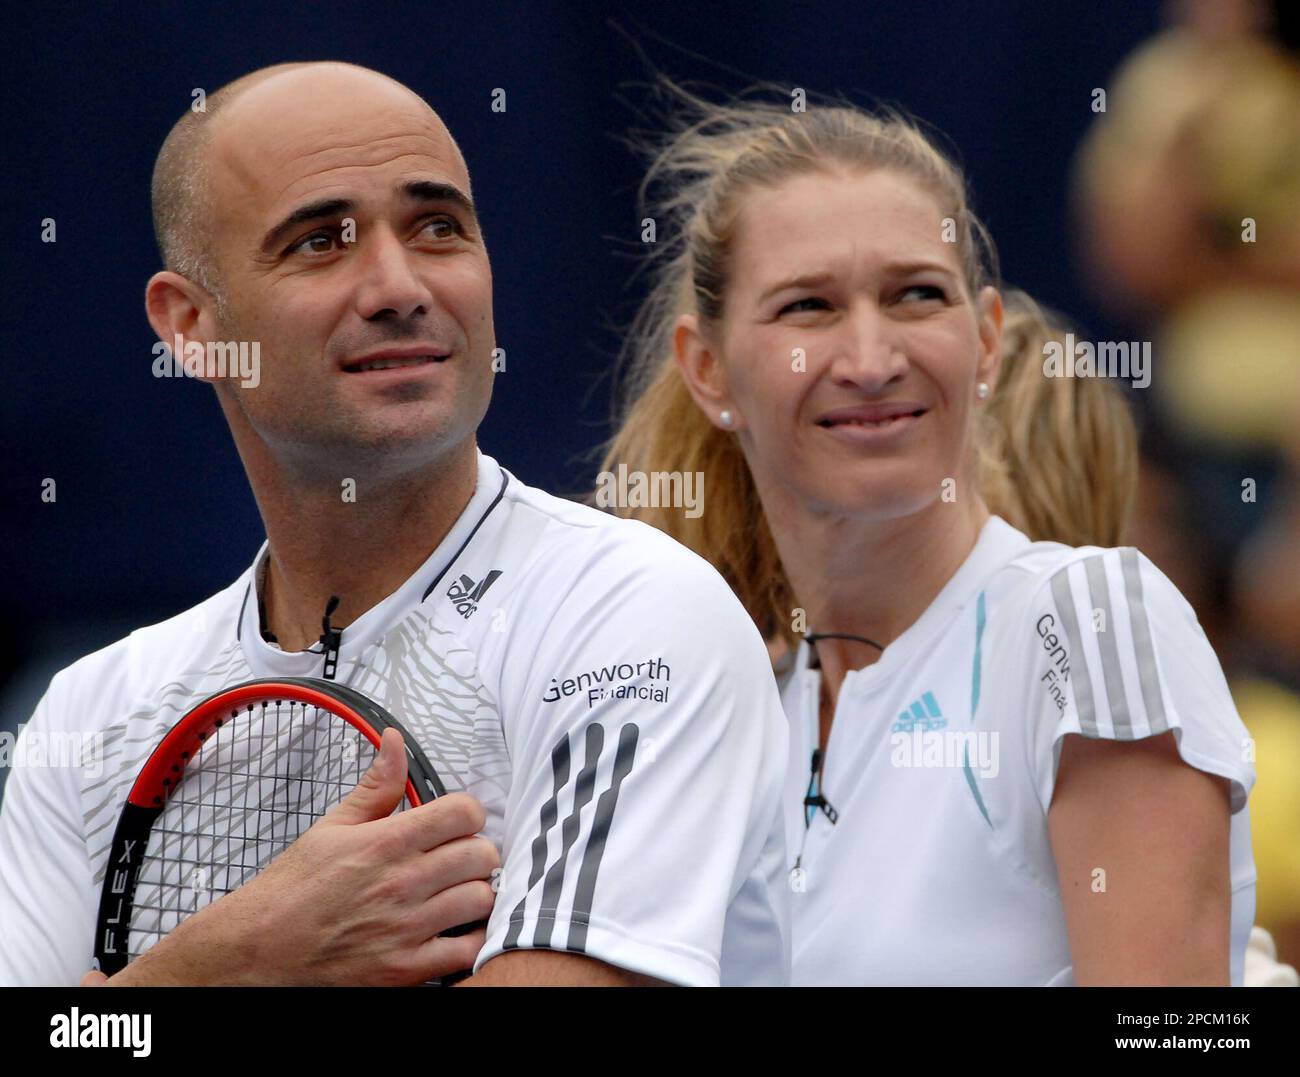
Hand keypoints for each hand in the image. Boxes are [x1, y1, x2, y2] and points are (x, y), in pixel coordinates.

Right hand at [98, 728, 497, 985]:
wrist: (260, 947)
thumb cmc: (294, 889)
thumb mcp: (333, 826)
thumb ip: (377, 785)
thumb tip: (395, 742)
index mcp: (387, 842)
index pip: (464, 812)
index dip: (468, 813)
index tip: (458, 822)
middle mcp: (403, 883)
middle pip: (482, 854)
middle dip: (476, 851)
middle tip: (459, 857)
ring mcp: (407, 928)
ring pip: (482, 898)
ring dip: (475, 893)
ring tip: (456, 891)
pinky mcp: (407, 969)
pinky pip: (468, 950)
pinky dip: (471, 939)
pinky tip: (455, 928)